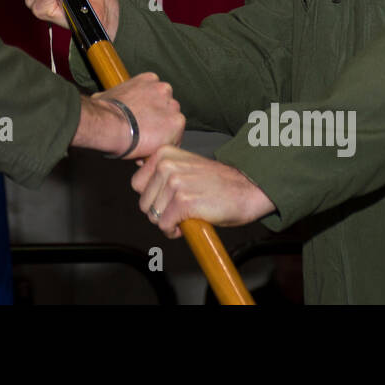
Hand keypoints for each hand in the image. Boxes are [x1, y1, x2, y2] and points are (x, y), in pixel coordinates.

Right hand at [72, 72, 183, 158]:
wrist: (110, 123)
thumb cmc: (104, 111)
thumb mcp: (107, 96)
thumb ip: (116, 96)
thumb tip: (104, 101)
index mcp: (149, 80)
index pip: (157, 97)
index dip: (150, 112)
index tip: (141, 122)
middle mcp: (164, 89)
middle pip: (167, 109)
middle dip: (158, 122)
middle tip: (143, 135)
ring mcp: (172, 105)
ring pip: (172, 125)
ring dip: (162, 135)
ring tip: (145, 146)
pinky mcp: (177, 122)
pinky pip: (174, 138)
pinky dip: (164, 146)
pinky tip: (149, 151)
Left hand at [130, 146, 275, 236]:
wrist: (248, 189)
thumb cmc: (217, 183)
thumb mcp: (184, 166)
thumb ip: (162, 169)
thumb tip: (138, 174)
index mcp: (164, 154)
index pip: (137, 184)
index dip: (153, 197)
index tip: (170, 199)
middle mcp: (166, 165)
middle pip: (144, 202)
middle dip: (159, 212)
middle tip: (180, 210)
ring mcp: (174, 182)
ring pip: (153, 216)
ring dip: (168, 222)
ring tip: (186, 216)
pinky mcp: (183, 201)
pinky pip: (165, 225)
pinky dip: (174, 231)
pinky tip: (189, 223)